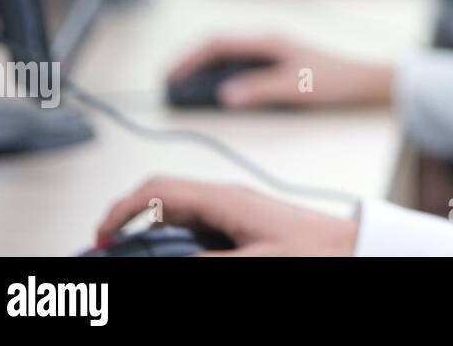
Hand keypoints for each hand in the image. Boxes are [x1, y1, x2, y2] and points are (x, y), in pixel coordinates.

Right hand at [96, 177, 358, 255]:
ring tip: (136, 253)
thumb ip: (212, 261)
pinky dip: (176, 240)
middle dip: (131, 222)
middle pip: (163, 202)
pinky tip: (174, 255)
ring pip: (178, 216)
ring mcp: (234, 210)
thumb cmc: (316, 249)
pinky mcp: (243, 224)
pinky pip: (197, 227)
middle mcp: (227, 199)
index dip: (123, 209)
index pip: (160, 190)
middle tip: (110, 249)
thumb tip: (172, 261)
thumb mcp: (258, 260)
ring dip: (153, 232)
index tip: (101, 234)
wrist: (350, 247)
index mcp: (226, 199)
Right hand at [167, 35, 395, 108]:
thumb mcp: (293, 88)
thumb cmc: (333, 80)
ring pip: (229, 54)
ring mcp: (272, 49)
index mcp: (268, 40)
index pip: (218, 43)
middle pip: (219, 45)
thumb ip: (259, 90)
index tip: (172, 76)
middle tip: (170, 80)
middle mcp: (267, 40)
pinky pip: (241, 62)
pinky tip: (217, 87)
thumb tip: (226, 95)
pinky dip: (222, 72)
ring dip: (206, 67)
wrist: (362, 81)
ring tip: (186, 86)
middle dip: (192, 61)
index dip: (190, 59)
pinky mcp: (277, 61)